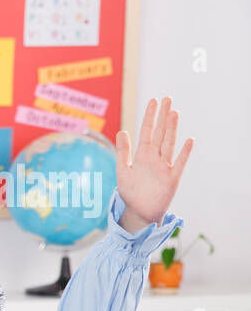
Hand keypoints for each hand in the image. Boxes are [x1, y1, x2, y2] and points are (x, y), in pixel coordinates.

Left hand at [114, 96, 193, 231]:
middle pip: (160, 133)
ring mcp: (164, 167)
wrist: (139, 212)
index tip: (154, 101)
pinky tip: (189, 141)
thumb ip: (123, 152)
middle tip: (167, 99)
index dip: (150, 117)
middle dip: (163, 117)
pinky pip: (179, 164)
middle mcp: (154, 158)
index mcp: (142, 155)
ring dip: (171, 129)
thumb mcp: (122, 170)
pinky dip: (183, 153)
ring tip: (174, 113)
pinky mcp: (172, 179)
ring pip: (169, 144)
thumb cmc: (131, 192)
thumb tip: (122, 131)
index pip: (147, 132)